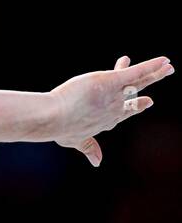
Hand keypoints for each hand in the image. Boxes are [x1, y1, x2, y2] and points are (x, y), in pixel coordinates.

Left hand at [47, 54, 172, 165]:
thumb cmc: (59, 129)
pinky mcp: (111, 81)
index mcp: (107, 119)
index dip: (135, 106)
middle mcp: (115, 107)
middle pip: (135, 93)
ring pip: (139, 81)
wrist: (54, 118)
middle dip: (149, 84)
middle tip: (162, 77)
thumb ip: (89, 147)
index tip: (146, 100)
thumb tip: (97, 162)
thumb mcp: (75, 141)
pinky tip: (163, 60)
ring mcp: (115, 95)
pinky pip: (136, 73)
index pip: (125, 110)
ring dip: (155, 73)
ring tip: (168, 65)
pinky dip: (150, 66)